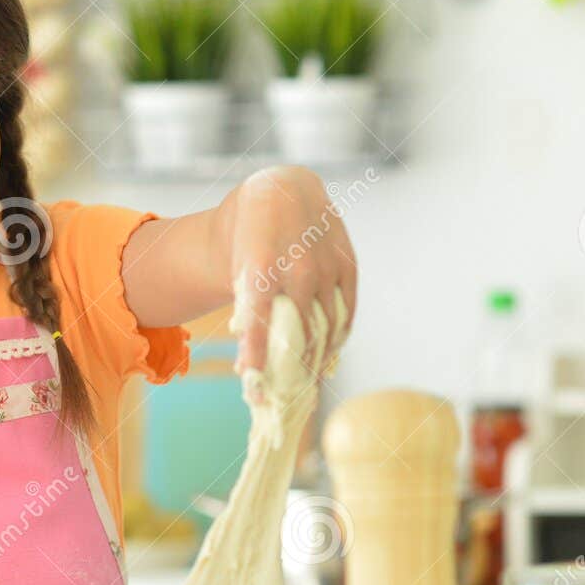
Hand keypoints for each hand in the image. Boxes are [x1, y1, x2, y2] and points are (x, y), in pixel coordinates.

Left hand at [226, 166, 357, 379]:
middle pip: (298, 335)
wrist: (281, 191)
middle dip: (289, 369)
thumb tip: (249, 369)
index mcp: (262, 268)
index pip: (257, 325)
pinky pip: (347, 311)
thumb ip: (245, 316)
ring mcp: (327, 267)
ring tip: (306, 380)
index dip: (256, 359)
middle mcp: (298, 268)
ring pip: (326, 328)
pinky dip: (339, 338)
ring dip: (316, 359)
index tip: (252, 389)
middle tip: (281, 393)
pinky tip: (330, 353)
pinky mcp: (347, 266)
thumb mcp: (236, 271)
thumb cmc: (250, 239)